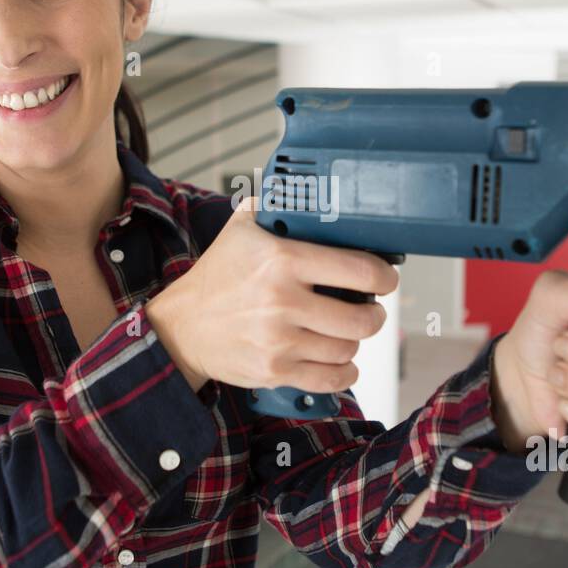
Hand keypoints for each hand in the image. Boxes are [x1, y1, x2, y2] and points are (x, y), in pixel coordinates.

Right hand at [147, 196, 399, 393]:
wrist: (182, 327)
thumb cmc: (217, 276)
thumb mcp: (241, 228)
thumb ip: (277, 205)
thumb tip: (312, 189)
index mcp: (282, 260)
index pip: (360, 271)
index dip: (384, 277)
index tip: (385, 278)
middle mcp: (282, 301)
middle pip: (362, 318)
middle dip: (374, 314)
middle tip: (369, 308)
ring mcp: (278, 340)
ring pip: (348, 349)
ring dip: (353, 341)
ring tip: (345, 330)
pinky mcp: (273, 371)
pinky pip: (330, 378)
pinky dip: (344, 372)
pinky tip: (340, 360)